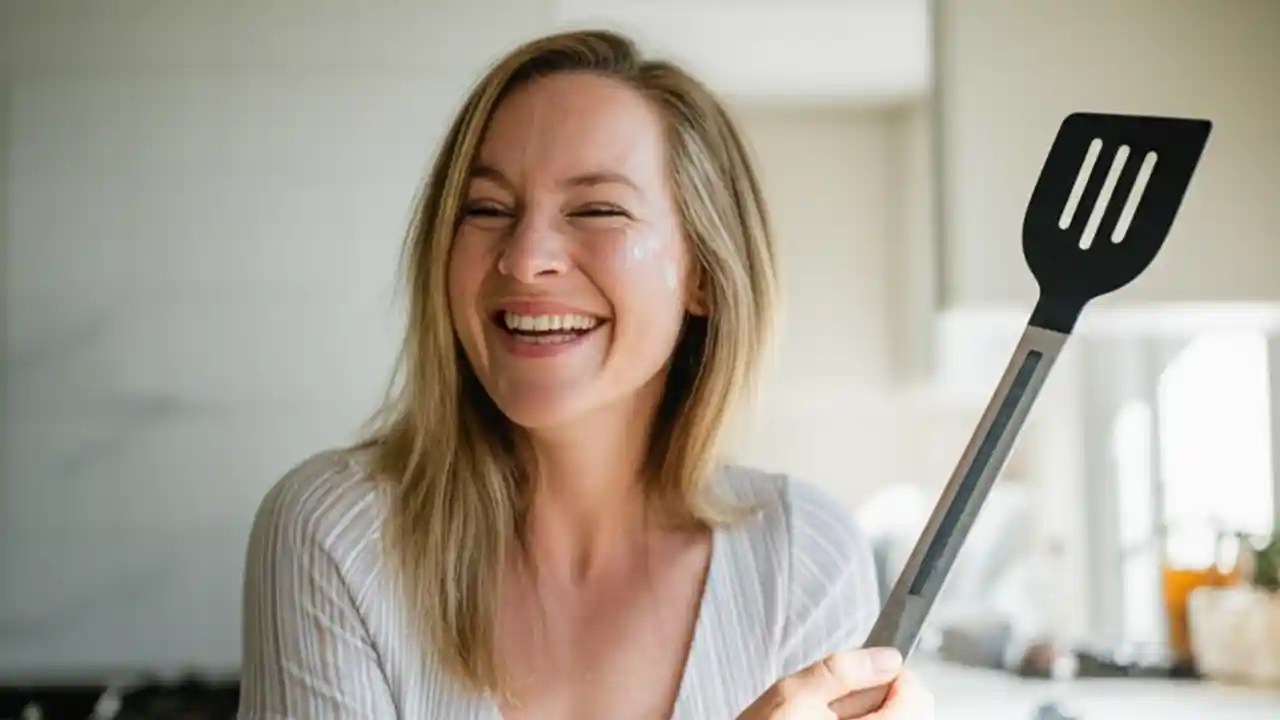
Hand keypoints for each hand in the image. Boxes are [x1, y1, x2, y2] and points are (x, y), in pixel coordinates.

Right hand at [737, 648, 933, 719]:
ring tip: (830, 717)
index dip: (891, 674)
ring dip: (871, 713)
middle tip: (838, 700)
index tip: (866, 672)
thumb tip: (886, 658)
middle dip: (880, 695)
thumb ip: (842, 671)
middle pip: (913, 711)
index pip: (917, 694)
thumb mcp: (793, 694)